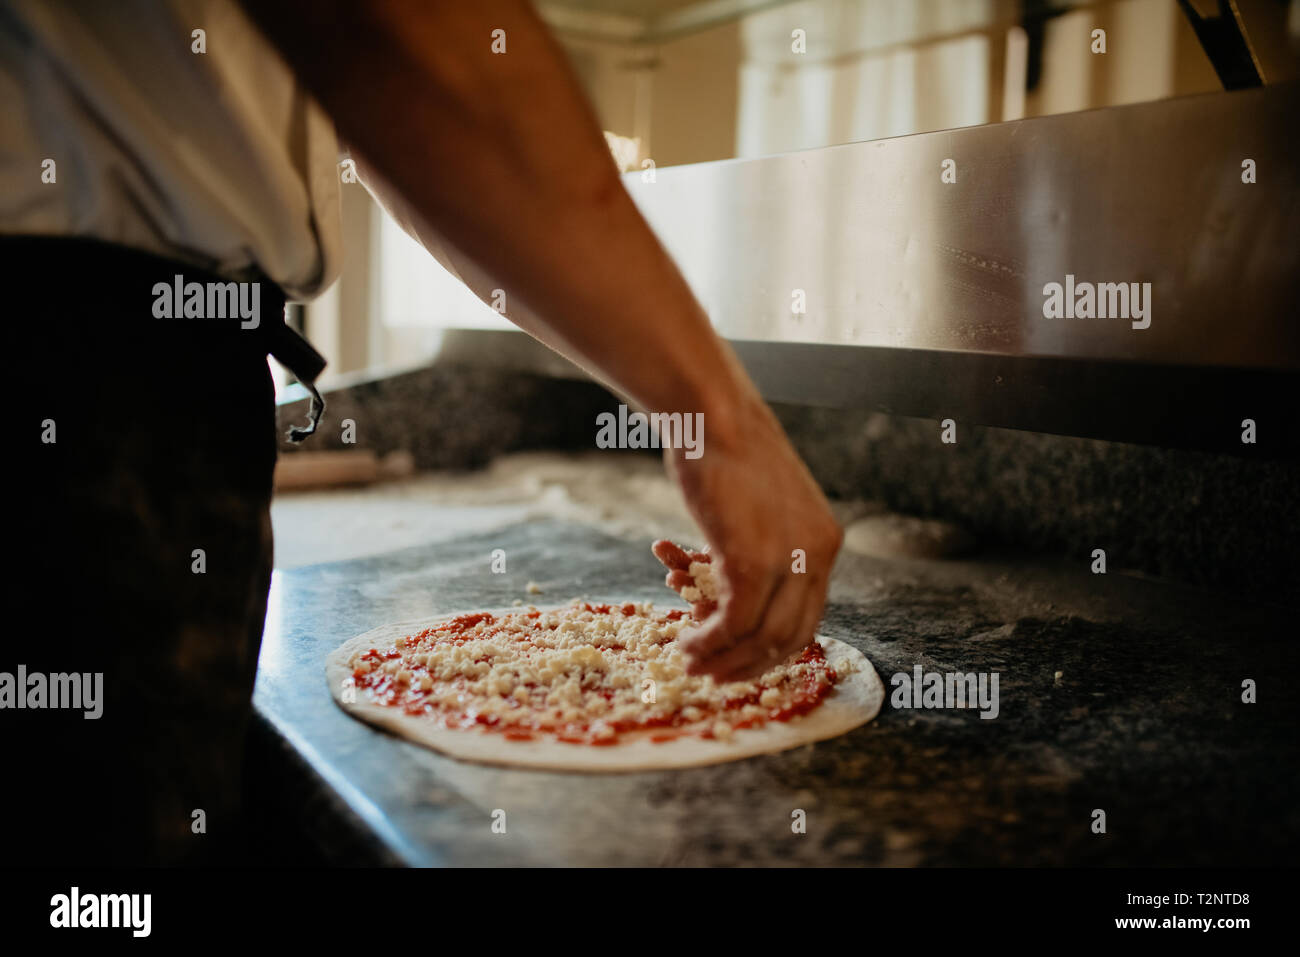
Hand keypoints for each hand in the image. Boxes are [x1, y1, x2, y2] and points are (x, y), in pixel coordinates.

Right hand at [657, 393, 841, 681]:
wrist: (712, 413)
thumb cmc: (725, 449)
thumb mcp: (761, 502)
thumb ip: (764, 542)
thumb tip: (734, 584)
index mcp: (825, 540)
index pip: (807, 616)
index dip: (770, 649)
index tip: (738, 662)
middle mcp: (818, 552)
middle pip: (790, 637)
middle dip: (748, 665)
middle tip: (712, 676)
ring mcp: (788, 558)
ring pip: (760, 638)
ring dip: (722, 659)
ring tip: (690, 661)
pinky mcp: (752, 560)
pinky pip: (733, 623)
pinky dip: (708, 642)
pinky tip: (686, 642)